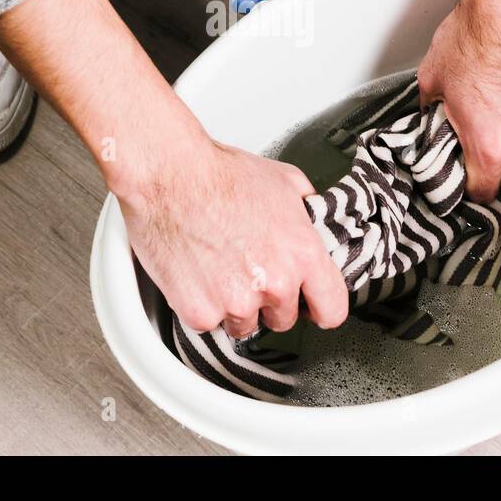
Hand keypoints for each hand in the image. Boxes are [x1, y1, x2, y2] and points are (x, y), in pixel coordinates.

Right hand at [116, 135, 348, 337]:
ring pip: (245, 325)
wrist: (169, 176)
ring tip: (217, 266)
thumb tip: (315, 222)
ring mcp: (237, 302)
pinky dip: (202, 305)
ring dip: (234, 305)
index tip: (310, 305)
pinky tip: (196, 273)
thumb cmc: (220, 174)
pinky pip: (209, 323)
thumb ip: (308, 211)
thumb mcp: (284, 181)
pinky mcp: (201, 313)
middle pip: (284, 319)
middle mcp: (275, 283)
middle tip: (247, 269)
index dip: (319, 307)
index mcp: (302, 254)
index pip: (332, 310)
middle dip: (269, 301)